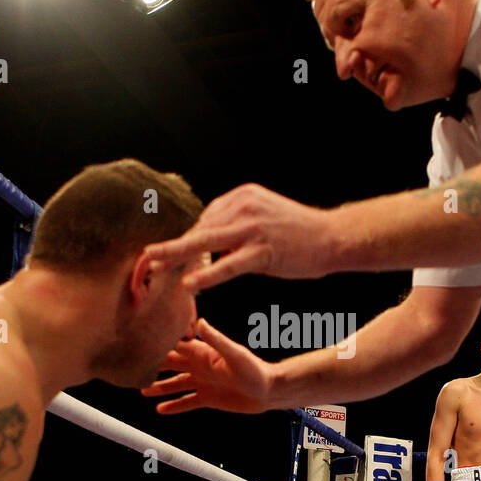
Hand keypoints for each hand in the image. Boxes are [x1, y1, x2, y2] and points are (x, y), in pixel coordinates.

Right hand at [141, 318, 274, 414]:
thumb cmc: (255, 369)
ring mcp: (202, 382)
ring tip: (142, 390)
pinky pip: (186, 402)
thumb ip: (216, 340)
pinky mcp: (207, 398)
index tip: (139, 340)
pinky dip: (173, 406)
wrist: (268, 392)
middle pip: (169, 364)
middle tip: (132, 367)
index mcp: (202, 352)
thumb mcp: (234, 354)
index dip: (158, 343)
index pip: (175, 345)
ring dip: (158, 387)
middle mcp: (199, 366)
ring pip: (174, 384)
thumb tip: (199, 323)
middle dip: (152, 365)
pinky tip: (160, 410)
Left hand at [142, 184, 336, 292]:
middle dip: (171, 244)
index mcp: (243, 196)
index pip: (206, 218)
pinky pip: (229, 264)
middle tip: (146, 257)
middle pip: (199, 227)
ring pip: (206, 243)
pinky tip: (190, 284)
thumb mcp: (265, 216)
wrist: (334, 237)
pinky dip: (207, 274)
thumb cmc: (301, 232)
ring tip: (155, 267)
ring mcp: (253, 228)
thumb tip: (214, 237)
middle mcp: (244, 206)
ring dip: (177, 257)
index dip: (187, 239)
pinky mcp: (264, 250)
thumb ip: (239, 223)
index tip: (168, 253)